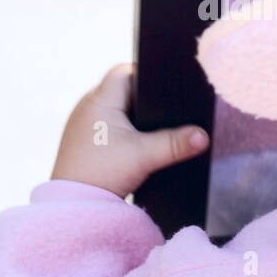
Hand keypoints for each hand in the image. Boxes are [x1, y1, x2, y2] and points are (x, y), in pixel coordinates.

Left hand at [50, 63, 209, 197]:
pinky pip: (107, 124)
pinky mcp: (82, 139)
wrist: (73, 205)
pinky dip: (122, 130)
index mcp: (100, 99)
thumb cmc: (102, 174)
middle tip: (166, 111)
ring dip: (132, 117)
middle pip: (123, 89)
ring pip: (115, 108)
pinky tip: (134, 143)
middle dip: (144, 99)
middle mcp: (88, 106)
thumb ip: (176, 144)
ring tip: (153, 128)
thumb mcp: (144, 157)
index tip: (166, 89)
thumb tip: (203, 136)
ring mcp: (83, 123)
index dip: (147, 75)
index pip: (124, 71)